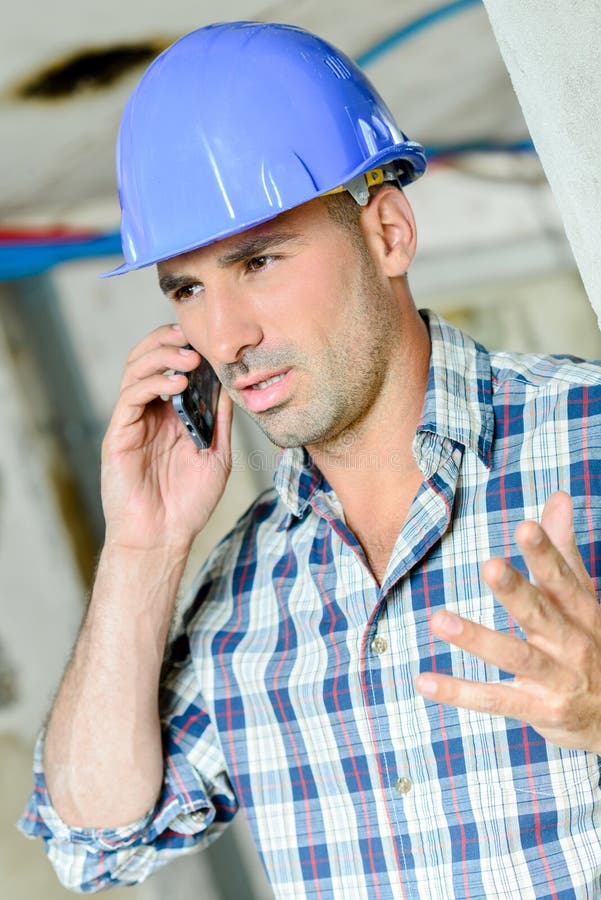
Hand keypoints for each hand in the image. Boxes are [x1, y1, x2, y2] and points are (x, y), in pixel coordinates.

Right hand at [101, 324, 232, 549]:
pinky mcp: (119, 434)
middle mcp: (149, 413)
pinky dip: (153, 383)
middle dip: (168, 341)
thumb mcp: (217, 455)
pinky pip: (130, 397)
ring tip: (188, 358)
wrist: (163, 536)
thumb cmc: (188, 503)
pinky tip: (177, 384)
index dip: (184, 347)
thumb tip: (231, 386)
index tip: (207, 338)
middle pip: (148, 360)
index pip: (171, 368)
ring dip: (161, 357)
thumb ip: (219, 421)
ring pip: (135, 371)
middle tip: (192, 337)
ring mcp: (132, 421)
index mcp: (171, 415)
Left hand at [415, 491, 600, 752]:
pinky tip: (423, 681)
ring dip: (476, 638)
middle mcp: (571, 644)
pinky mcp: (538, 710)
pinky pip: (494, 700)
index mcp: (582, 612)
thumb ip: (565, 548)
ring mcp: (555, 679)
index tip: (526, 526)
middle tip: (489, 565)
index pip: (563, 578)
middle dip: (515, 591)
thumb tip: (558, 496)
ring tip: (437, 619)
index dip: (546, 554)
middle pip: (540, 613)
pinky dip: (458, 693)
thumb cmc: (591, 643)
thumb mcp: (583, 598)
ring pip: (513, 655)